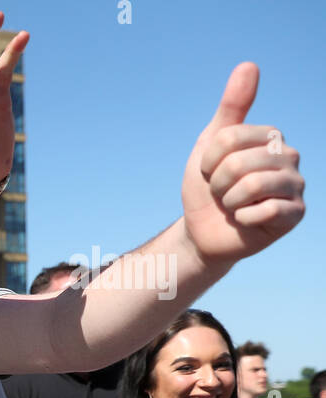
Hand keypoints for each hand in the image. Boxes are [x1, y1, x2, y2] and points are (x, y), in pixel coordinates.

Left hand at [181, 63, 304, 266]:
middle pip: (240, 162)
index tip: (210, 172)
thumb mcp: (211, 144)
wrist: (203, 231)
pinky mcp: (295, 214)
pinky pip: (266, 210)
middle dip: (219, 184)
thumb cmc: (208, 187)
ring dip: (230, 201)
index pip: (230, 138)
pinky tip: (246, 220)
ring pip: (253, 185)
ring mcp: (295, 186)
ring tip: (233, 205)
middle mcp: (289, 157)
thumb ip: (232, 106)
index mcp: (270, 137)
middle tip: (222, 193)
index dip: (209, 161)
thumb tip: (249, 64)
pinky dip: (244, 219)